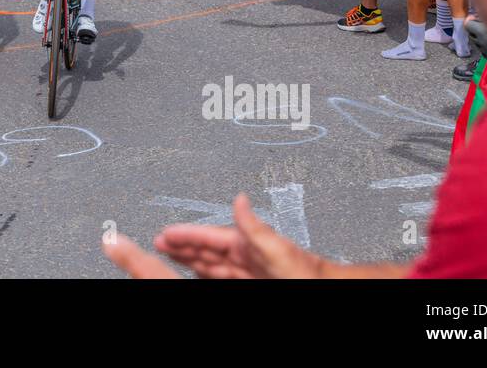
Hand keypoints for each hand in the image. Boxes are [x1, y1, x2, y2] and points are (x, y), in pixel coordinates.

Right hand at [152, 193, 324, 278]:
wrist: (326, 288)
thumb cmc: (309, 274)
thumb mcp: (279, 248)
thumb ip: (256, 226)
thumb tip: (240, 198)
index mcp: (250, 245)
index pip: (210, 237)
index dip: (186, 234)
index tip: (165, 232)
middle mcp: (248, 256)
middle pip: (207, 249)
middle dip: (181, 243)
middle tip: (160, 239)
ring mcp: (250, 271)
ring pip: (212, 262)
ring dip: (190, 256)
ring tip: (170, 251)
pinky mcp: (252, 282)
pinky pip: (221, 275)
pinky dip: (204, 271)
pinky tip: (198, 270)